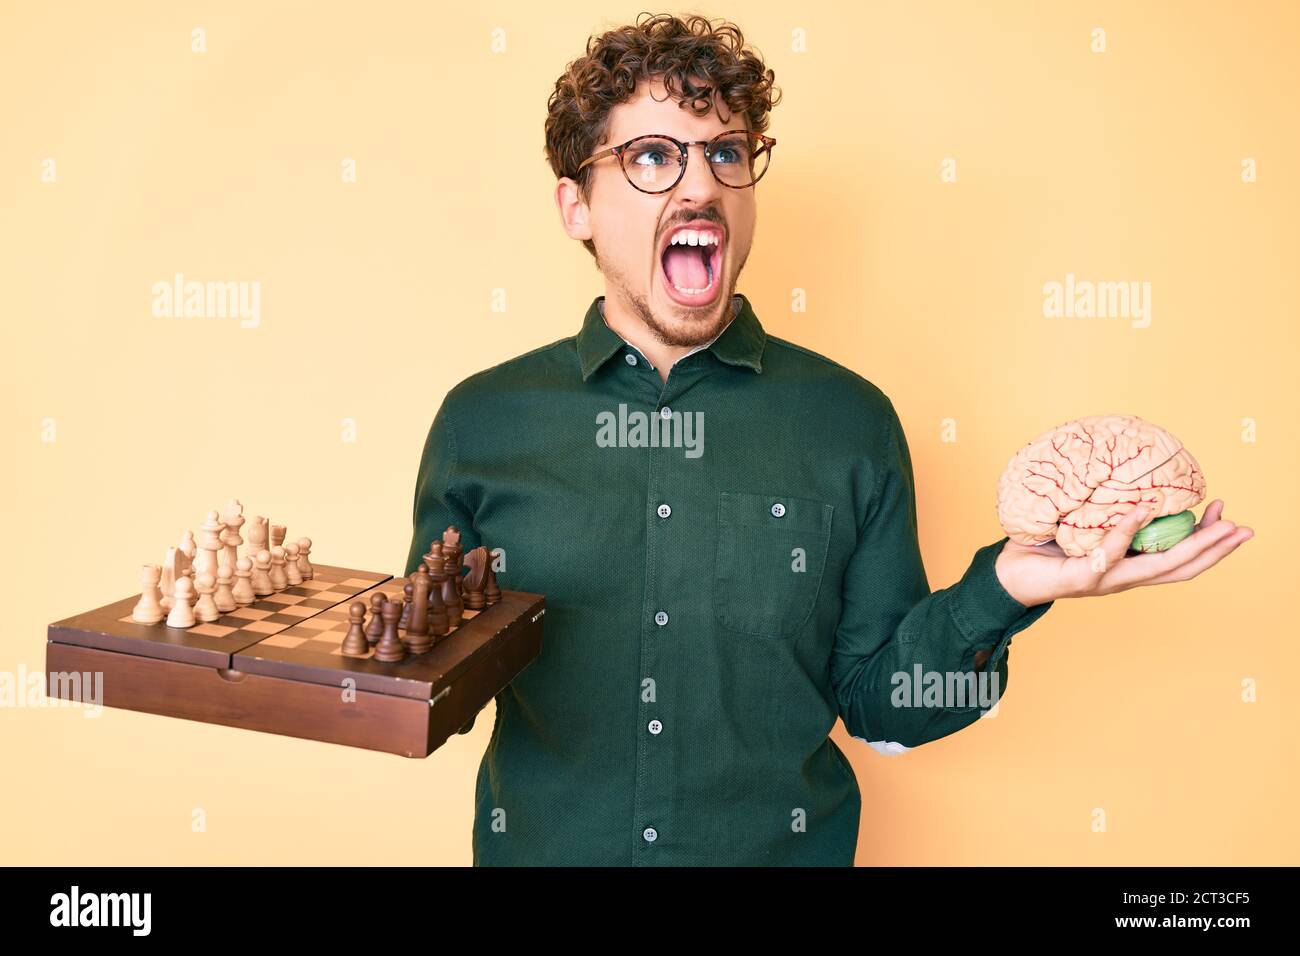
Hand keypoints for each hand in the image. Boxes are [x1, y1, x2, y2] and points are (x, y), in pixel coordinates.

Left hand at [994, 499, 1253, 606]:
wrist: (1006, 576)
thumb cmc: (1043, 549)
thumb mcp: (1083, 529)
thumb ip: (1105, 513)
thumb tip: (1126, 479)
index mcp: (1127, 568)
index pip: (1177, 559)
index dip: (1206, 543)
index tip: (1225, 515)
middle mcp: (1123, 578)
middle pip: (1181, 568)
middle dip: (1216, 548)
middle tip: (1243, 527)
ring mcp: (1105, 580)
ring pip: (1158, 567)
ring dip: (1191, 544)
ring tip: (1213, 521)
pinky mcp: (1082, 579)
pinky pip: (1110, 553)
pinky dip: (1128, 530)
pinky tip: (1143, 508)